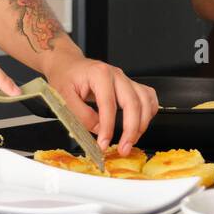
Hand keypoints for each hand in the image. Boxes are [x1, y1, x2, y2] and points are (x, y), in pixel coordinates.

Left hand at [43, 51, 159, 154]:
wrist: (68, 65)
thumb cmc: (66, 77)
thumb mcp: (64, 96)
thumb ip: (81, 115)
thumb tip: (99, 130)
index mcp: (99, 74)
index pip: (109, 104)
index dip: (108, 127)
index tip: (104, 143)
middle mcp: (117, 75)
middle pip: (133, 103)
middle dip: (131, 130)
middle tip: (124, 148)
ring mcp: (126, 80)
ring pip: (145, 101)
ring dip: (142, 124)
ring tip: (131, 140)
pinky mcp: (130, 85)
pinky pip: (148, 97)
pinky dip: (149, 112)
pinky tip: (140, 125)